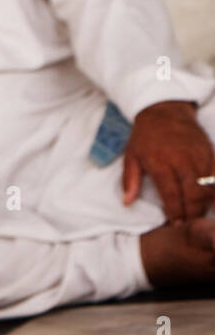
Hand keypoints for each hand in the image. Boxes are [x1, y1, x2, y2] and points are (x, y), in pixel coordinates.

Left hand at [122, 100, 213, 222]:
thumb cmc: (144, 136)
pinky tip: (212, 199)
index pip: (171, 194)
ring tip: (199, 215)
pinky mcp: (209, 152)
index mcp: (160, 162)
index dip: (175, 211)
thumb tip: (127, 202)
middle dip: (193, 212)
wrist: (163, 110)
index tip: (175, 224)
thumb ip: (129, 181)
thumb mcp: (130, 156)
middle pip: (193, 193)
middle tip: (190, 224)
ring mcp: (198, 155)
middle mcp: (181, 160)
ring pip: (208, 186)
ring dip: (206, 203)